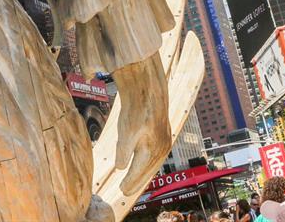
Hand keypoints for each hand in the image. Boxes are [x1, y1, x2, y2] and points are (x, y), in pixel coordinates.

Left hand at [111, 54, 168, 194]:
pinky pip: (156, 158)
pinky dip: (148, 165)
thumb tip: (120, 168)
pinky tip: (143, 165)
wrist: (147, 92)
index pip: (137, 173)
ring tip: (133, 183)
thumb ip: (123, 151)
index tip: (121, 191)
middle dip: (136, 182)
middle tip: (124, 191)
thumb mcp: (125, 132)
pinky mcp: (165, 137)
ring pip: (153, 165)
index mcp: (150, 151)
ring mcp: (165, 144)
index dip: (129, 183)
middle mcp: (160, 150)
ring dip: (143, 175)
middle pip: (147, 172)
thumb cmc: (135, 111)